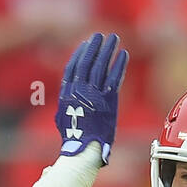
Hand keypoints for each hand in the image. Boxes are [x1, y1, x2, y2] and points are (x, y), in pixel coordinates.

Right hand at [55, 32, 128, 164]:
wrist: (84, 150)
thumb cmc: (75, 139)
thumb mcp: (63, 118)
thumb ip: (66, 103)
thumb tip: (68, 96)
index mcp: (67, 94)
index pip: (72, 68)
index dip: (79, 55)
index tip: (85, 45)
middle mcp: (79, 92)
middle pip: (87, 63)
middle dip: (93, 47)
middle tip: (99, 36)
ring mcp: (94, 95)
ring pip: (101, 66)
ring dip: (107, 50)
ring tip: (114, 39)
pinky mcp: (108, 101)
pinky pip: (114, 78)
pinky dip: (119, 65)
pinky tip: (124, 54)